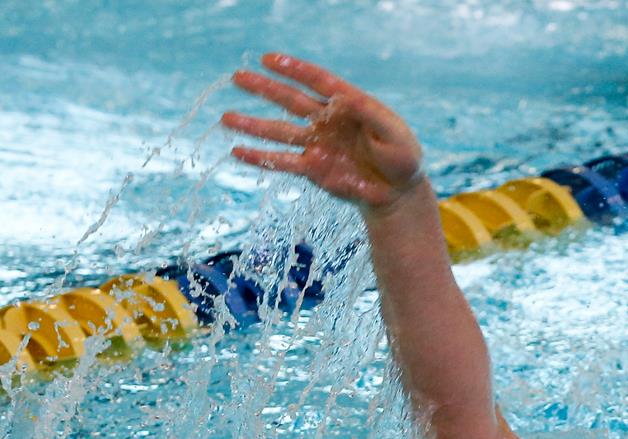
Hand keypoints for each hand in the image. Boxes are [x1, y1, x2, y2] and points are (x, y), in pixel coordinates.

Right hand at [223, 54, 425, 211]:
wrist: (398, 191)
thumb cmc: (402, 156)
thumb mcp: (393, 134)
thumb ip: (371, 116)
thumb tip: (347, 98)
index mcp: (346, 104)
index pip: (316, 82)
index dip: (293, 70)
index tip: (268, 58)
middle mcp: (326, 120)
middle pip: (290, 101)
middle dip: (264, 89)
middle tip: (236, 78)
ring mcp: (317, 144)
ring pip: (280, 132)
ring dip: (253, 125)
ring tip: (225, 118)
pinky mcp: (313, 169)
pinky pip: (283, 162)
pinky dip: (261, 159)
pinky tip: (238, 153)